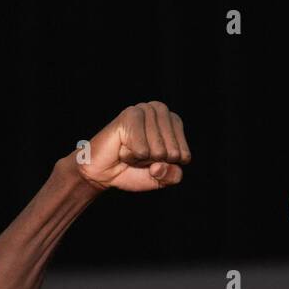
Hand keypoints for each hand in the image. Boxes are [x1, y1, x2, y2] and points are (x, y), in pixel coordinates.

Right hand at [77, 101, 191, 191]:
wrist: (104, 172)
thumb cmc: (134, 170)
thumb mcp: (161, 179)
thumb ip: (174, 175)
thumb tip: (160, 164)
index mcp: (174, 123)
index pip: (184, 156)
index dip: (166, 167)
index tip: (152, 160)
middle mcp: (161, 111)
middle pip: (173, 153)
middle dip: (155, 162)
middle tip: (139, 155)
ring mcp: (145, 109)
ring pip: (159, 150)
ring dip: (142, 159)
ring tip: (131, 150)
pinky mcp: (130, 114)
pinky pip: (142, 149)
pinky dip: (132, 156)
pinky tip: (123, 146)